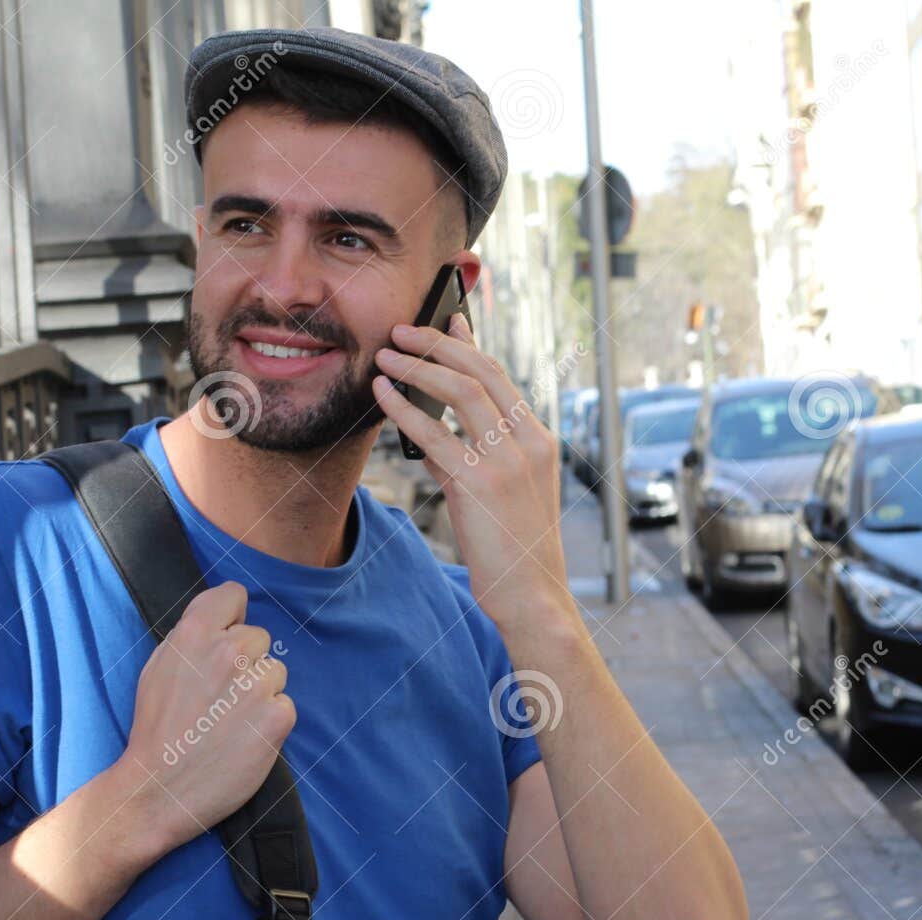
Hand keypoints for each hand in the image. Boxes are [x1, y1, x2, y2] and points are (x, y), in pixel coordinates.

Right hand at [116, 581, 295, 855]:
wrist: (159, 788)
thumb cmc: (156, 730)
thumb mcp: (159, 667)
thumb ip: (193, 638)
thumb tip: (225, 620)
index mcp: (194, 634)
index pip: (234, 594)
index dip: (231, 619)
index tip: (223, 640)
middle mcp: (230, 651)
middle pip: (260, 638)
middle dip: (246, 662)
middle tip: (220, 696)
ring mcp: (257, 684)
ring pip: (276, 672)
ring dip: (261, 692)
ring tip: (230, 721)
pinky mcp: (278, 716)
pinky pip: (285, 705)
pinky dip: (270, 722)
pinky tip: (244, 738)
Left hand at [371, 314, 572, 636]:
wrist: (534, 597)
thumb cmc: (516, 552)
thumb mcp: (504, 495)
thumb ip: (476, 457)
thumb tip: (435, 430)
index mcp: (539, 441)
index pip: (502, 378)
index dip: (469, 346)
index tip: (446, 322)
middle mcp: (529, 443)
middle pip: (483, 372)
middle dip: (438, 344)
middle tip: (402, 329)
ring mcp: (508, 460)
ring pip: (462, 391)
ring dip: (418, 366)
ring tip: (386, 355)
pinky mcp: (481, 483)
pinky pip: (435, 434)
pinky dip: (404, 409)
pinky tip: (382, 396)